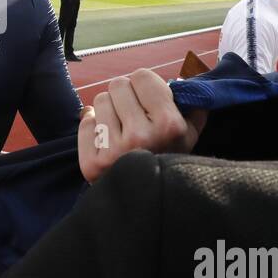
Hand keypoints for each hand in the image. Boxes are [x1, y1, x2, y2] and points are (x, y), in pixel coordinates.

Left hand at [78, 68, 204, 182]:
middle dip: (125, 97)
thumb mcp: (189, 135)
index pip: (142, 75)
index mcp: (168, 124)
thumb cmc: (168, 159)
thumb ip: (191, 105)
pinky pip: (85, 122)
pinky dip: (94, 128)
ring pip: (99, 101)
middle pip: (117, 85)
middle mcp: (140, 136)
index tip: (148, 101)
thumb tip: (180, 82)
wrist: (147, 202)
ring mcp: (113, 151)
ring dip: (109, 111)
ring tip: (120, 129)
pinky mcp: (91, 163)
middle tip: (132, 114)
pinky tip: (106, 141)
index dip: (145, 86)